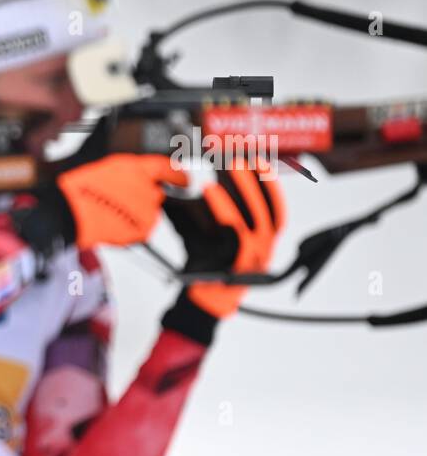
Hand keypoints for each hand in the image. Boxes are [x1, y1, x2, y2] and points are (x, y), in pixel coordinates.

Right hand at [56, 154, 189, 249]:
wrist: (66, 213)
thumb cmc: (76, 185)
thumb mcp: (93, 155)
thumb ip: (115, 154)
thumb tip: (116, 143)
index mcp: (137, 168)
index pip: (168, 169)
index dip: (178, 174)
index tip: (184, 179)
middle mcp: (147, 189)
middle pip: (155, 192)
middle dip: (141, 194)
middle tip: (117, 196)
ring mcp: (144, 212)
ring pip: (147, 211)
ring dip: (133, 211)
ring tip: (110, 210)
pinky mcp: (139, 231)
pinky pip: (140, 228)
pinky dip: (128, 226)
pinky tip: (111, 221)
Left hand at [167, 159, 284, 317]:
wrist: (198, 299)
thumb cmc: (202, 263)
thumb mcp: (201, 231)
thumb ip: (198, 209)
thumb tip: (182, 180)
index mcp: (263, 238)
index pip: (274, 205)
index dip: (268, 181)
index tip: (257, 158)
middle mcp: (266, 246)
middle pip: (268, 206)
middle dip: (256, 178)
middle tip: (239, 156)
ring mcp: (256, 256)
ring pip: (257, 217)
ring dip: (243, 188)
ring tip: (228, 167)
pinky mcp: (241, 264)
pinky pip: (235, 232)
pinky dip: (223, 209)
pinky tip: (208, 191)